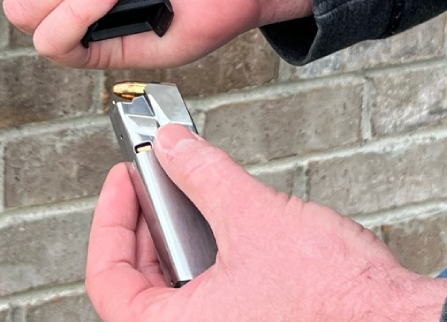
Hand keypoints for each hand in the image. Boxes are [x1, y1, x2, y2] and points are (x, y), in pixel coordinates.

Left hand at [86, 124, 446, 321]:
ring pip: (173, 291)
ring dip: (176, 237)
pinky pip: (209, 297)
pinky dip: (207, 258)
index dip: (109, 219)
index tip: (124, 180)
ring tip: (189, 194)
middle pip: (137, 283)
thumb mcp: (253, 217)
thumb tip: (171, 147)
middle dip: (144, 223)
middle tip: (154, 181)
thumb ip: (202, 175)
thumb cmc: (338, 300)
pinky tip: (225, 225)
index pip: (107, 280)